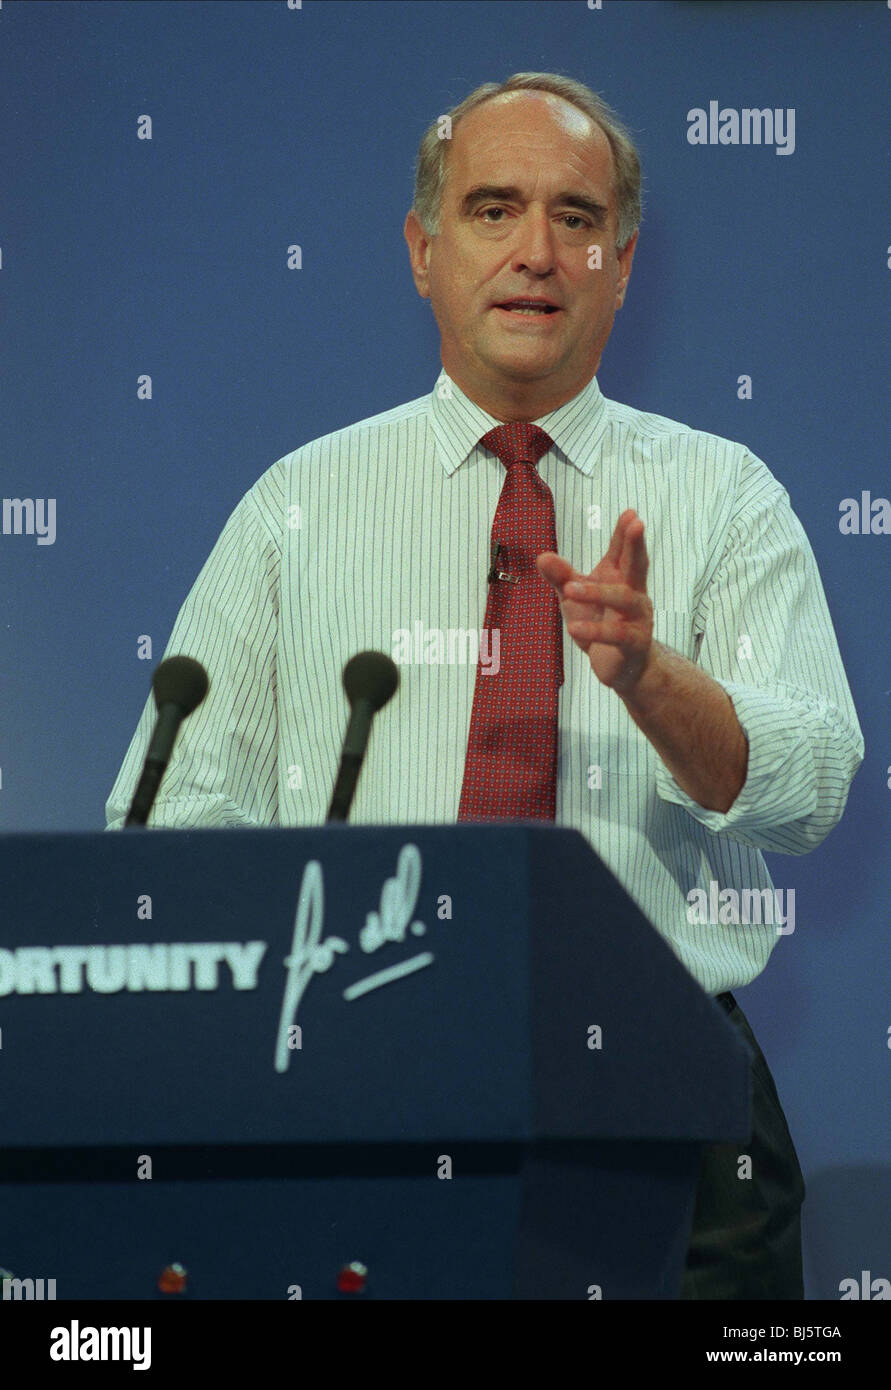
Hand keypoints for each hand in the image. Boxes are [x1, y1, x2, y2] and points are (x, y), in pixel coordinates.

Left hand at [536, 509, 654, 693]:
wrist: (622, 667)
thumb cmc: (599, 623)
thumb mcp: (574, 599)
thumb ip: (561, 577)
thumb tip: (542, 556)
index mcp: (620, 578)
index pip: (623, 551)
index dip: (626, 532)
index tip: (630, 513)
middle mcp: (634, 594)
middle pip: (637, 565)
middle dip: (636, 545)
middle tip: (636, 524)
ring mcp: (638, 619)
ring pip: (624, 599)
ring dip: (596, 592)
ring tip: (569, 590)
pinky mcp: (634, 644)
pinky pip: (617, 635)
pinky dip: (595, 631)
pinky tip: (574, 628)